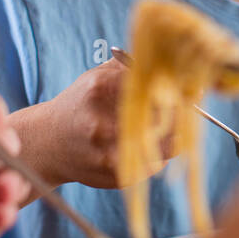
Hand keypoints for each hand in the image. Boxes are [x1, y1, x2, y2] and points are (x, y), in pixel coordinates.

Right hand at [11, 61, 176, 193]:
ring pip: (162, 145)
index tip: (190, 91)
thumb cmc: (81, 103)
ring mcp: (106, 151)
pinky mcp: (113, 175)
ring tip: (167, 128)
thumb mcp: (98, 75)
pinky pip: (153, 164)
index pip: (154, 88)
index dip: (177, 91)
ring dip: (172, 137)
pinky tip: (148, 145)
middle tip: (186, 111)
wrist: (48, 142)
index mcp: (100, 88)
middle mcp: (101, 121)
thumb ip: (131, 66)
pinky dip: (158, 154)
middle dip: (179, 115)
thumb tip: (173, 62)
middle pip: (162, 119)